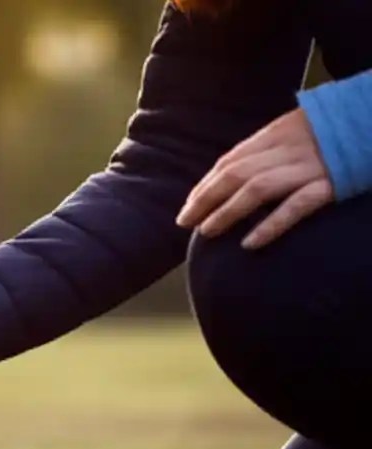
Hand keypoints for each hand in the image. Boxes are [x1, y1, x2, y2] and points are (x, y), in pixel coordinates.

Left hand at [177, 107, 334, 249]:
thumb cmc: (344, 126)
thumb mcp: (304, 128)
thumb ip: (275, 147)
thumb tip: (242, 172)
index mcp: (279, 132)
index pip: (231, 161)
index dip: (206, 184)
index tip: (188, 206)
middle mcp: (290, 147)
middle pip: (236, 174)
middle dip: (206, 199)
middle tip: (185, 222)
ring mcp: (312, 165)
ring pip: (257, 189)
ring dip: (228, 212)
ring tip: (207, 232)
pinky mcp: (333, 183)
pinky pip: (297, 206)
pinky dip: (271, 224)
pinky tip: (251, 243)